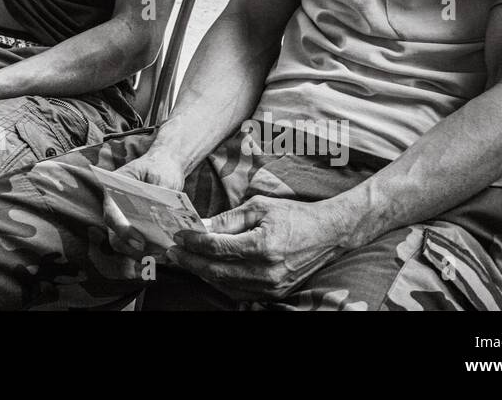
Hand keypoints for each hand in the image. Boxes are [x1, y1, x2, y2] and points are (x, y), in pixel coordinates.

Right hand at [101, 150, 188, 257]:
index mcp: (113, 191)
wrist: (164, 166)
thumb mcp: (161, 176)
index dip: (123, 232)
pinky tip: (168, 255)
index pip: (111, 215)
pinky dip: (150, 255)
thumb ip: (159, 196)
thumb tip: (162, 219)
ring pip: (126, 247)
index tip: (141, 242)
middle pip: (116, 238)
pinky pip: (138, 249)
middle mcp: (114, 209)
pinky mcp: (135, 230)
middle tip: (159, 255)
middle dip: (135, 251)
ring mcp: (124, 221)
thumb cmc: (160, 167)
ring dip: (144, 256)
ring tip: (167, 257)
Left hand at [167, 195, 353, 300]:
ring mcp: (271, 286)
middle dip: (190, 260)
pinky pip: (239, 292)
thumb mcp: (259, 207)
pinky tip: (208, 271)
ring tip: (186, 260)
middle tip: (173, 251)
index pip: (216, 247)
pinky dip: (220, 282)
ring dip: (202, 273)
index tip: (178, 235)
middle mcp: (266, 271)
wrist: (329, 234)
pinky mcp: (274, 294)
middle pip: (216, 270)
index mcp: (262, 245)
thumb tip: (201, 226)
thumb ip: (229, 219)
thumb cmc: (294, 216)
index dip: (193, 242)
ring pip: (224, 285)